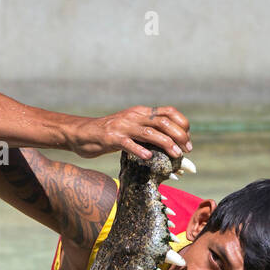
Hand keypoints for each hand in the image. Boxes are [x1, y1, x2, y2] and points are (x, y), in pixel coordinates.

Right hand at [68, 105, 191, 159]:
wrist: (82, 133)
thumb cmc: (108, 135)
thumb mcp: (130, 129)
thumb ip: (146, 132)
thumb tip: (168, 144)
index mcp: (140, 112)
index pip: (168, 112)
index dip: (182, 124)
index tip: (188, 140)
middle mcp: (134, 116)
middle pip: (163, 121)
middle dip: (179, 135)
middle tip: (187, 149)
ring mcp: (122, 126)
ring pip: (150, 132)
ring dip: (166, 143)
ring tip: (176, 155)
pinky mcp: (111, 138)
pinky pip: (128, 143)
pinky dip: (140, 150)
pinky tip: (148, 157)